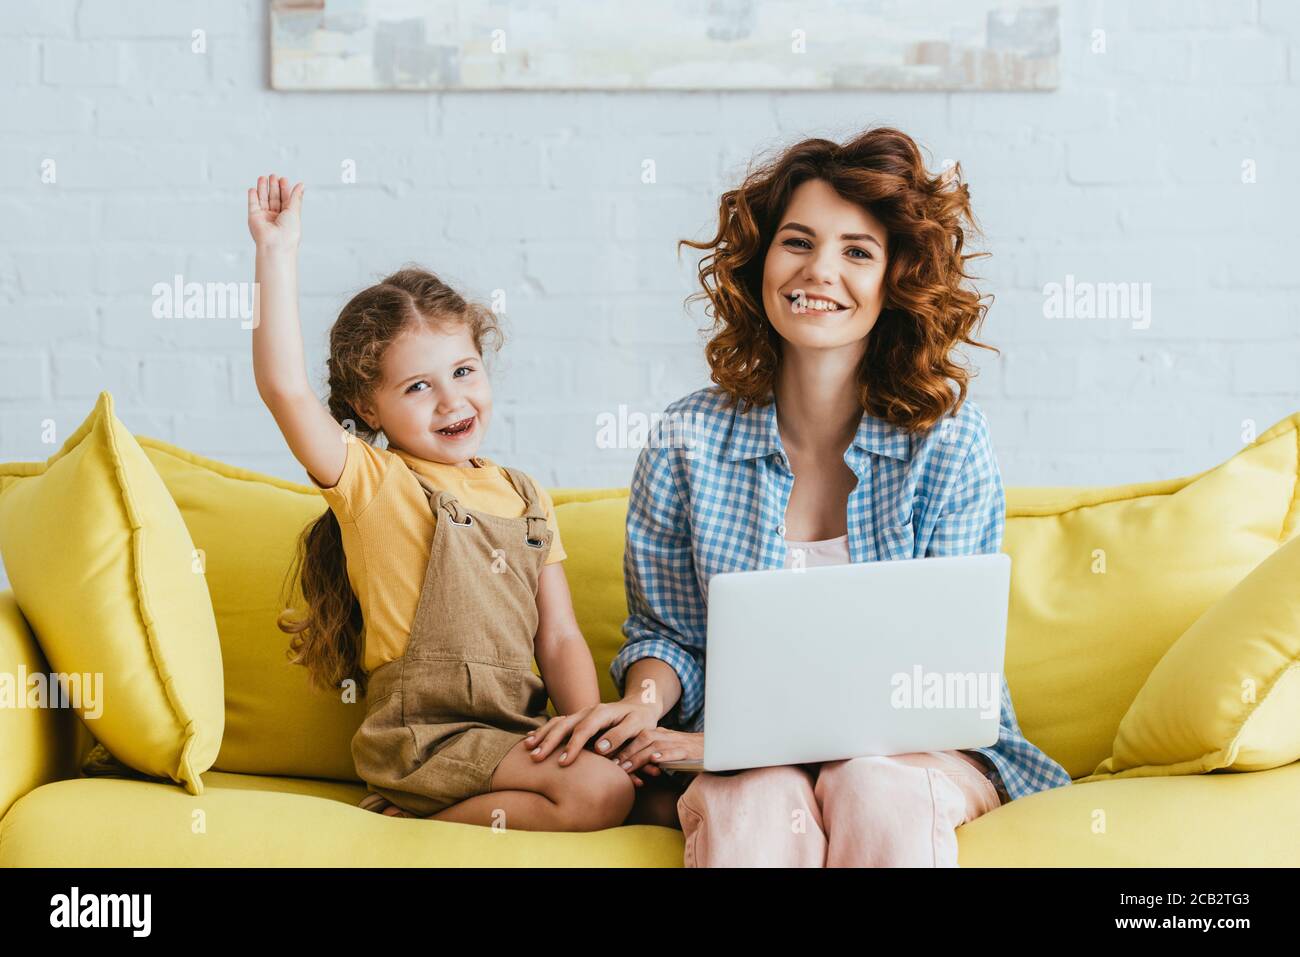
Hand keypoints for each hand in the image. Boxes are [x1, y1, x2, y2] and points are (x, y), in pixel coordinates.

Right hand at [247, 173, 303, 249]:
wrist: (276, 245)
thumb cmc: (288, 232)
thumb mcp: (295, 211)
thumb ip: (296, 197)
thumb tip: (301, 185)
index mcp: (287, 217)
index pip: (285, 200)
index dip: (284, 189)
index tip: (283, 179)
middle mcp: (275, 217)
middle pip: (274, 198)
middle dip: (273, 187)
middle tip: (273, 176)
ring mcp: (264, 217)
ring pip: (263, 199)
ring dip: (263, 188)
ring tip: (263, 177)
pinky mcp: (254, 218)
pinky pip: (252, 204)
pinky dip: (253, 196)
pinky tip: (254, 188)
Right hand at [523, 699, 661, 786]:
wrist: (640, 706)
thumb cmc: (641, 720)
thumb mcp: (638, 726)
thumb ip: (620, 736)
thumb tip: (599, 748)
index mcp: (602, 712)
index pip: (584, 729)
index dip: (573, 746)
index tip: (564, 762)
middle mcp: (588, 711)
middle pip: (564, 725)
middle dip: (549, 741)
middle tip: (536, 757)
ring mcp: (580, 715)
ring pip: (557, 723)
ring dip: (542, 735)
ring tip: (527, 748)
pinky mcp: (577, 720)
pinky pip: (557, 724)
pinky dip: (543, 731)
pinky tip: (530, 739)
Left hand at [613, 728, 702, 774]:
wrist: (717, 749)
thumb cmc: (689, 755)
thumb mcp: (667, 753)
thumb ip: (651, 757)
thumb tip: (627, 770)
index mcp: (661, 735)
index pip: (637, 737)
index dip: (622, 746)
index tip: (607, 758)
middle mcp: (667, 737)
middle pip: (643, 738)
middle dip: (626, 751)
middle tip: (611, 764)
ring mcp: (679, 743)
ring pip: (656, 745)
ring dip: (639, 756)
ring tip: (626, 767)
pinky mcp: (691, 752)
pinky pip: (677, 751)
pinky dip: (666, 755)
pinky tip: (656, 761)